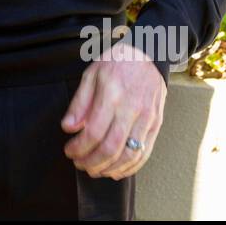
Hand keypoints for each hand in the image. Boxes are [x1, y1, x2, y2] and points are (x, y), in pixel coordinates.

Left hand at [60, 36, 165, 179]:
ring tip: (95, 169)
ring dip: (109, 168)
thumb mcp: (91, 74)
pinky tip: (116, 169)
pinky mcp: (156, 124)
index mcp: (112, 94)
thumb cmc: (117, 63)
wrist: (148, 54)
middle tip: (79, 164)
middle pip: (111, 147)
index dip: (79, 147)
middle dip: (92, 162)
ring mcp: (147, 118)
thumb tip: (69, 127)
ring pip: (129, 154)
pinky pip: (145, 152)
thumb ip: (79, 102)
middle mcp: (131, 108)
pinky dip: (130, 167)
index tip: (69, 151)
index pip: (94, 132)